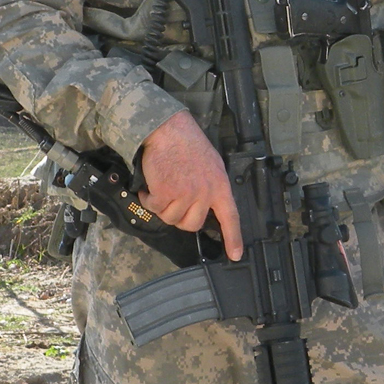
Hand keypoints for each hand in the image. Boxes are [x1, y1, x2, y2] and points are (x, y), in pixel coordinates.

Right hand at [139, 111, 242, 258]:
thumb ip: (211, 186)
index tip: (235, 255)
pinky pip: (155, 208)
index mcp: (220, 186)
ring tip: (161, 187)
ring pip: (171, 218)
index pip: (230, 217)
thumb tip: (205, 205)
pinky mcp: (166, 193)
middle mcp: (205, 193)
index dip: (233, 238)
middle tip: (173, 201)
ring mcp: (186, 194)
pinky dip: (148, 199)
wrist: (168, 129)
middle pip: (192, 225)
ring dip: (162, 207)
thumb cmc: (187, 143)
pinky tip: (150, 185)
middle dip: (180, 217)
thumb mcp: (211, 164)